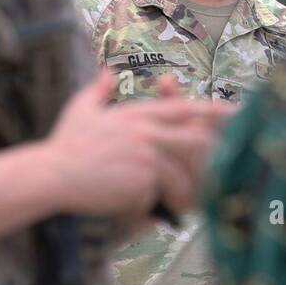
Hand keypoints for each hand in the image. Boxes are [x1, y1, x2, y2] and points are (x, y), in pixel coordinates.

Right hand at [42, 69, 235, 217]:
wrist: (51, 175)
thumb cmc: (64, 145)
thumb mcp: (81, 109)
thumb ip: (99, 90)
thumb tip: (108, 72)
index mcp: (136, 114)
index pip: (182, 108)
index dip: (210, 111)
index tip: (233, 114)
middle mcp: (146, 131)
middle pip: (195, 141)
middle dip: (208, 159)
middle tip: (215, 176)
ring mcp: (146, 156)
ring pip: (180, 176)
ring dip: (179, 194)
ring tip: (173, 207)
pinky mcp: (143, 181)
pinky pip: (160, 197)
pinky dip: (153, 208)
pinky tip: (138, 212)